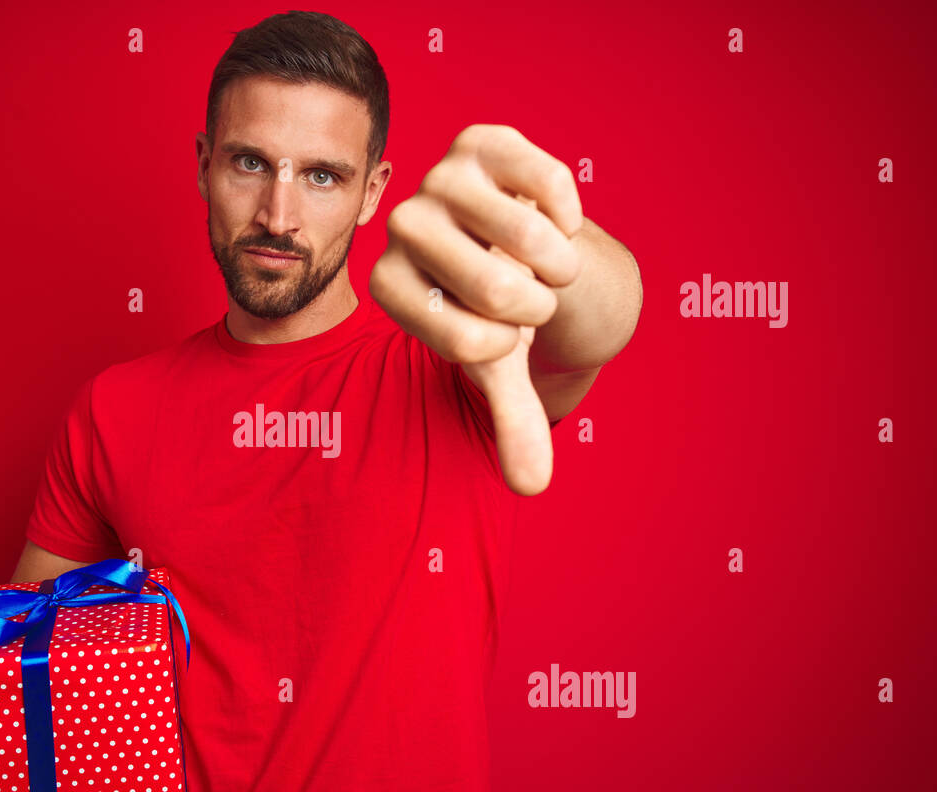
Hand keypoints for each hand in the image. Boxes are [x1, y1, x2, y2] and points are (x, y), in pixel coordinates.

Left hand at [370, 124, 583, 494]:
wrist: (511, 240)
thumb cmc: (493, 308)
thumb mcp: (499, 364)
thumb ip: (508, 421)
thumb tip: (530, 485)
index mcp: (388, 287)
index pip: (462, 338)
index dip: (504, 343)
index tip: (498, 331)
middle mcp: (400, 228)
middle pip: (494, 286)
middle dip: (535, 303)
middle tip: (527, 294)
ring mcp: (437, 179)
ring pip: (523, 233)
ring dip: (556, 261)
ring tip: (541, 260)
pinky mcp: (480, 142)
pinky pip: (546, 180)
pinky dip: (567, 212)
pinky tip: (551, 219)